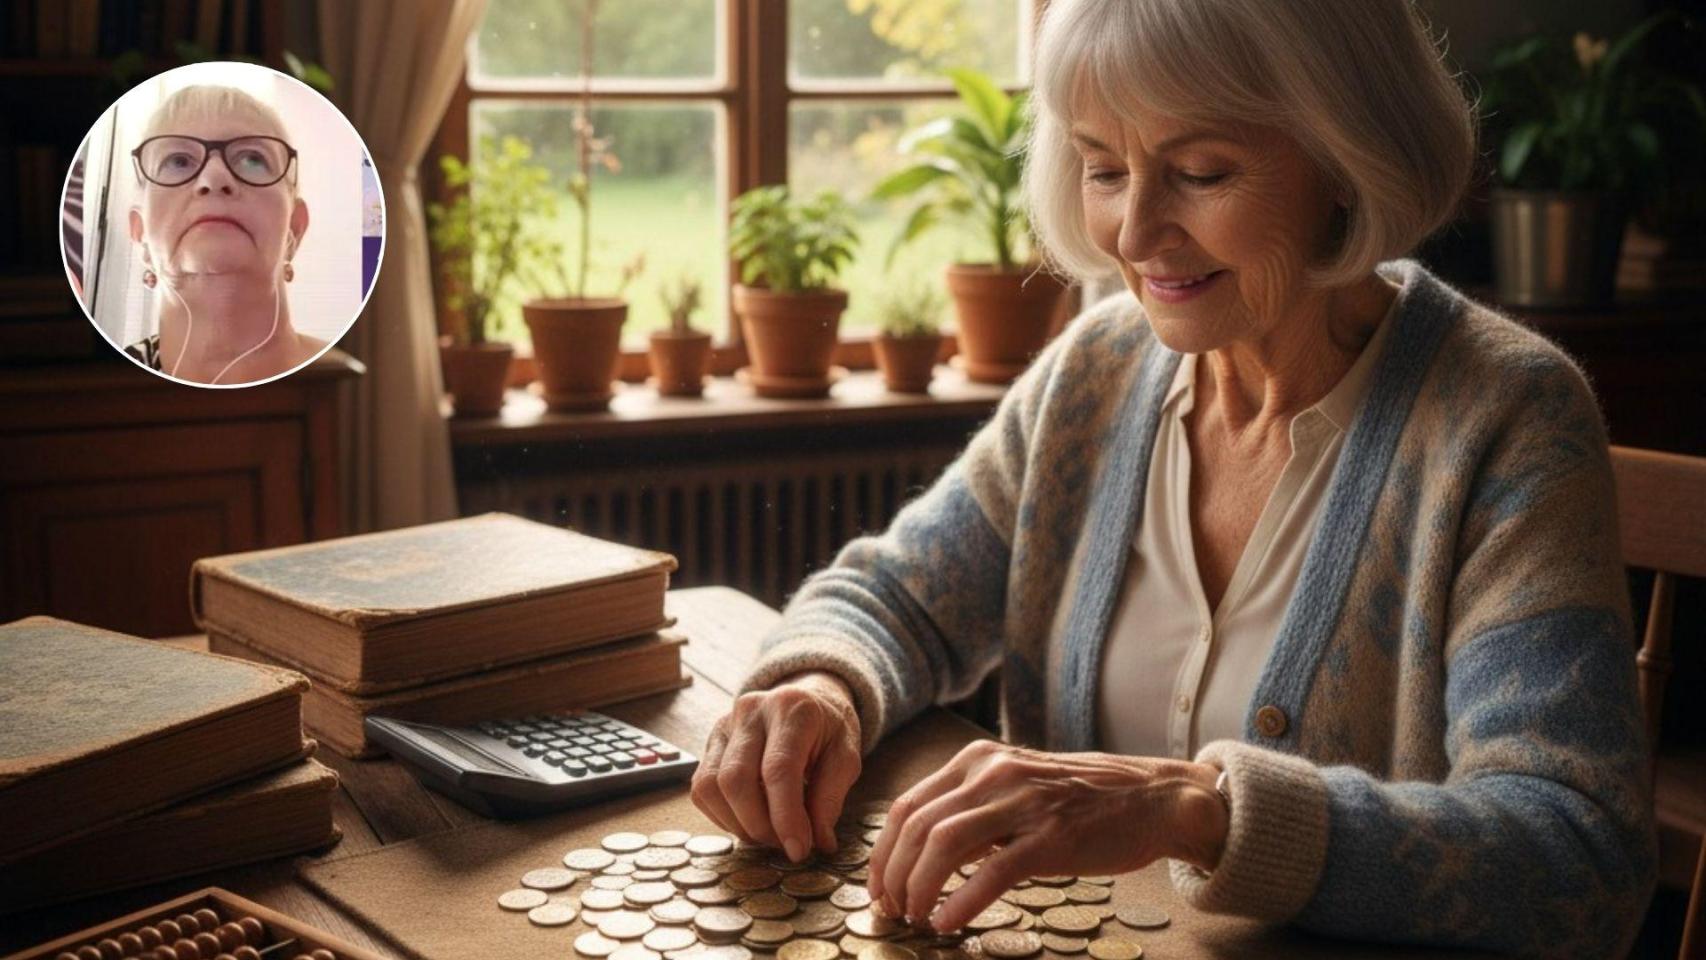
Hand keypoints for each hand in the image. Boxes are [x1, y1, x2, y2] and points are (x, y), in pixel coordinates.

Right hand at [690, 670, 862, 861]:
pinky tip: (750, 819)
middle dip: (759, 826)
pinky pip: (701, 790)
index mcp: (792, 709)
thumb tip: (818, 841)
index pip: (778, 769)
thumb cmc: (827, 731)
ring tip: (769, 834)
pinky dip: (723, 816)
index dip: (785, 816)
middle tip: (786, 845)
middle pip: (735, 779)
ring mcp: (724, 725)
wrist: (806, 703)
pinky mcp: (709, 743)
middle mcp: (750, 711)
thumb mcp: (846, 757)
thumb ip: (831, 797)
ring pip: (710, 786)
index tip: (798, 850)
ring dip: (738, 824)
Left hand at [865, 739, 1227, 930]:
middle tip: (890, 910)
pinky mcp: (1051, 838)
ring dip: (918, 887)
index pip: (907, 805)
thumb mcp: (1017, 786)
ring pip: (943, 845)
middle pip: (917, 826)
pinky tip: (947, 922)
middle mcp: (994, 773)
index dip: (882, 852)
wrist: (1151, 797)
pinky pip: (992, 872)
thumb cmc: (1081, 799)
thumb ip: (973, 808)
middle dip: (892, 874)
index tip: (877, 887)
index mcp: (979, 760)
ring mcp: (1023, 804)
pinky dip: (961, 901)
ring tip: (915, 916)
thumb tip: (922, 853)